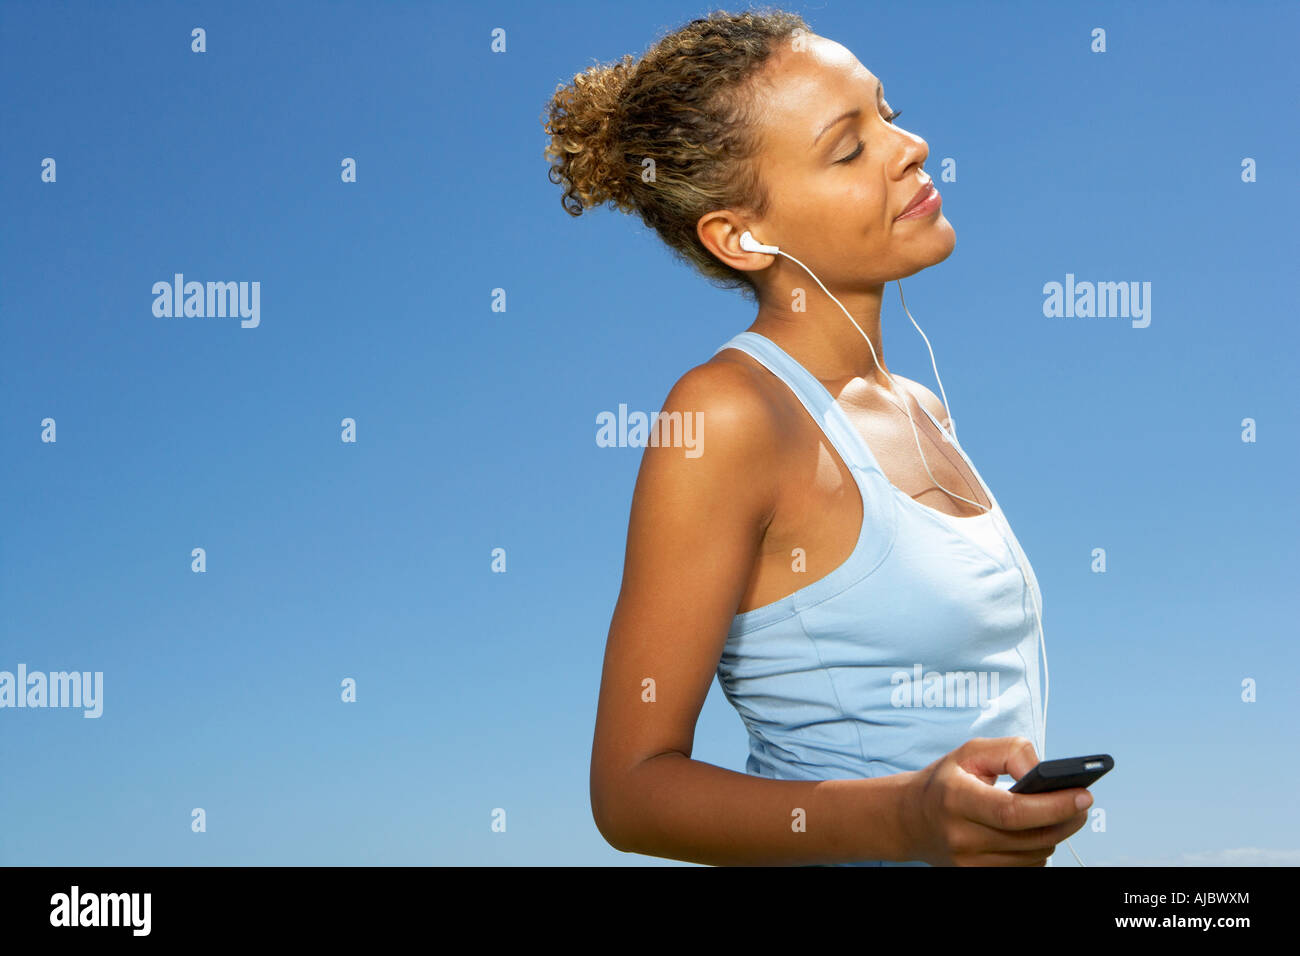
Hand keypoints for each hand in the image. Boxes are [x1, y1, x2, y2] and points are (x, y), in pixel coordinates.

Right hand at [899, 736, 1090, 865]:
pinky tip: (1035, 832)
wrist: (909, 818)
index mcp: (956, 798)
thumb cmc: (945, 781)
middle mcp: (961, 836)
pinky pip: (1024, 868)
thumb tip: (1043, 774)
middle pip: (1031, 837)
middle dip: (1066, 820)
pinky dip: (1037, 850)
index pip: (1012, 811)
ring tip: (1057, 815)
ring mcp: (968, 862)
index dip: (1053, 806)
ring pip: (1033, 856)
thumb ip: (1011, 752)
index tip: (1083, 795)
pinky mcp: (975, 875)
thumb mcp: (971, 752)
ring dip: (1053, 835)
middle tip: (1082, 804)